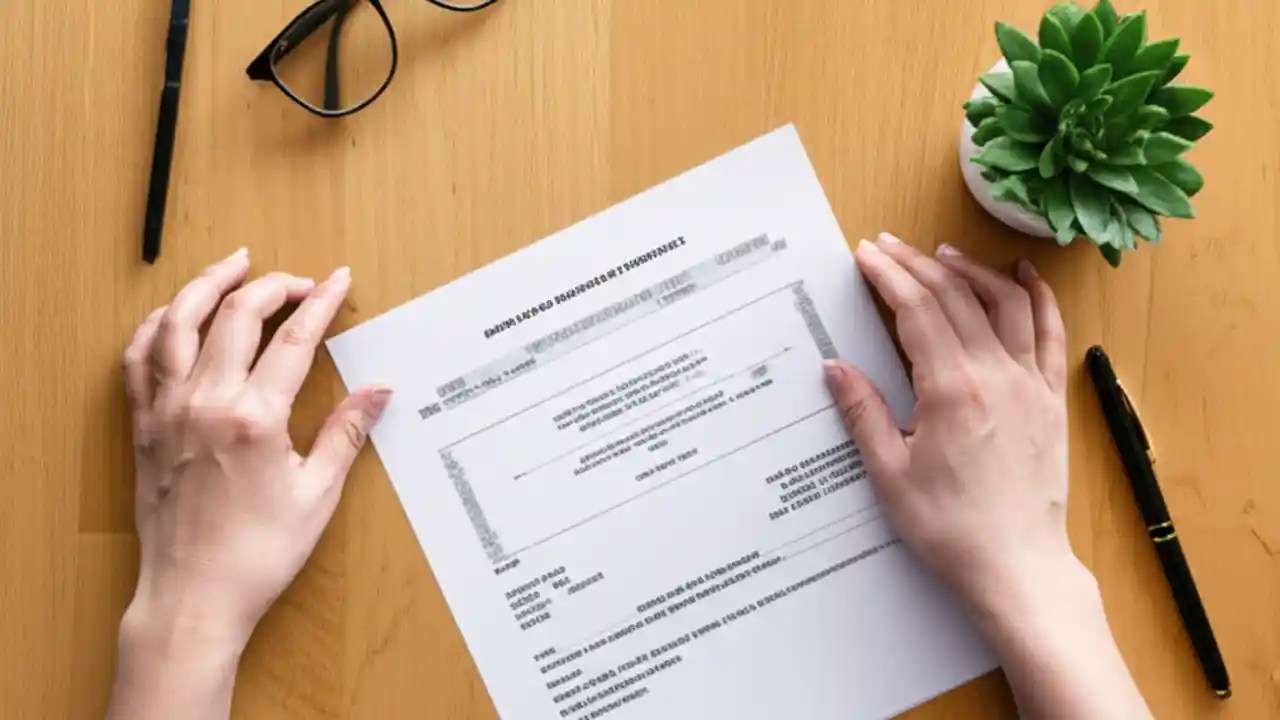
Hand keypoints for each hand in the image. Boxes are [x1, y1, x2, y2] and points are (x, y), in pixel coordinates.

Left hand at [110, 249, 390, 718]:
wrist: (194, 596)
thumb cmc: (256, 554)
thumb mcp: (316, 494)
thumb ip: (346, 433)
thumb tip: (379, 391)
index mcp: (254, 418)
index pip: (293, 340)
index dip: (320, 303)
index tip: (336, 281)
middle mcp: (205, 403)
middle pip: (236, 316)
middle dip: (271, 285)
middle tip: (298, 280)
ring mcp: (167, 411)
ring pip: (177, 323)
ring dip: (207, 285)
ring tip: (232, 264)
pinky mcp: (143, 427)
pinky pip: (138, 359)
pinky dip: (155, 327)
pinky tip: (172, 315)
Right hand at [825, 234, 1073, 619]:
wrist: (1017, 565)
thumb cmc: (950, 528)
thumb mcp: (890, 474)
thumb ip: (863, 412)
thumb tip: (835, 367)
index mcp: (951, 389)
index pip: (917, 310)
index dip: (888, 276)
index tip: (866, 256)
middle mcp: (996, 375)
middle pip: (956, 296)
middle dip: (917, 263)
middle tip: (888, 247)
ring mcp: (1031, 383)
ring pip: (1004, 303)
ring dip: (970, 270)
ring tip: (941, 253)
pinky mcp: (1053, 399)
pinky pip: (1050, 333)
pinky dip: (1037, 297)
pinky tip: (1022, 275)